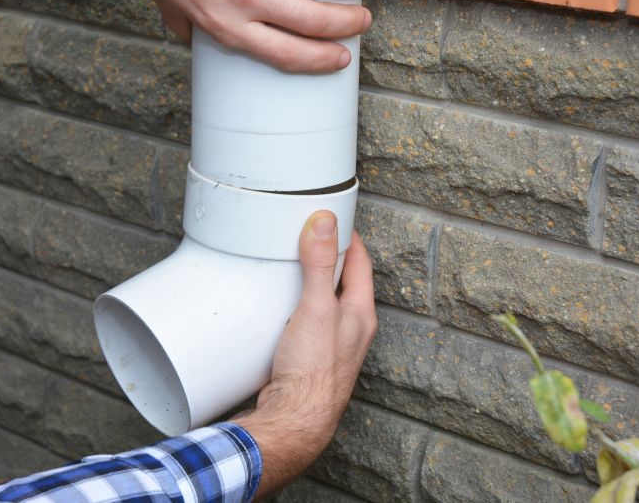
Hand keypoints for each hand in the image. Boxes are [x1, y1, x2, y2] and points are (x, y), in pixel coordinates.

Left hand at [120, 0, 375, 72]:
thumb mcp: (170, 10)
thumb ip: (191, 28)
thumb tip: (201, 39)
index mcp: (227, 27)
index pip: (288, 55)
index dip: (322, 60)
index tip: (341, 57)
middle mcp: (245, 0)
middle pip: (314, 21)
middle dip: (348, 23)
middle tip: (361, 19)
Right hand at [234, 210, 377, 496]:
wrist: (294, 420)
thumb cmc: (313, 371)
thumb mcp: (316, 309)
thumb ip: (319, 265)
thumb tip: (325, 223)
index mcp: (360, 313)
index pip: (360, 263)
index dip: (348, 237)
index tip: (333, 219)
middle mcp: (350, 328)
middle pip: (344, 282)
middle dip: (328, 258)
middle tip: (308, 237)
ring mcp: (331, 344)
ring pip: (325, 302)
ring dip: (311, 283)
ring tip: (291, 266)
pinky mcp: (310, 357)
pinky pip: (307, 321)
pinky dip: (296, 306)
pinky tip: (278, 307)